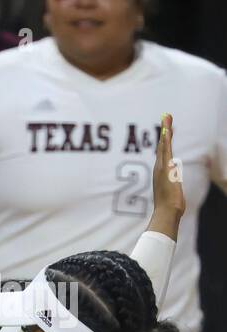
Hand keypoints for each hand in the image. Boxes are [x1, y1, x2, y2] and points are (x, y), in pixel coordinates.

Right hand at [148, 113, 184, 240]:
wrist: (167, 212)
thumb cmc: (169, 208)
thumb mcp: (171, 196)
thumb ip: (173, 194)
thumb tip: (176, 197)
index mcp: (161, 173)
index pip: (164, 153)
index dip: (165, 140)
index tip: (167, 129)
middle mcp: (159, 168)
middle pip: (163, 145)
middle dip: (165, 130)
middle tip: (166, 116)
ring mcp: (162, 168)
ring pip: (164, 146)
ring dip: (165, 131)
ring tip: (167, 118)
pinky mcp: (166, 168)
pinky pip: (166, 151)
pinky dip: (166, 140)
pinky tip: (167, 131)